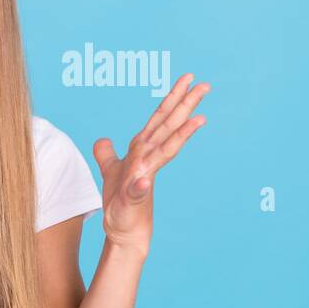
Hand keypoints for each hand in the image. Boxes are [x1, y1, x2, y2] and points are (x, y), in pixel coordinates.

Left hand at [92, 72, 208, 255]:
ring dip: (180, 135)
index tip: (188, 78)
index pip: (158, 119)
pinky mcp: (134, 197)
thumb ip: (107, 155)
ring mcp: (143, 176)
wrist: (122, 229)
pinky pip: (137, 188)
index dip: (171, 98)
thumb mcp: (109, 173)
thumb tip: (103, 139)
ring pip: (163, 150)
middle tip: (205, 85)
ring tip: (199, 118)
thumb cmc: (120, 202)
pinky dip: (141, 183)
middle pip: (167, 127)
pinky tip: (144, 180)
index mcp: (141, 150)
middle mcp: (146, 159)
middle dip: (185, 105)